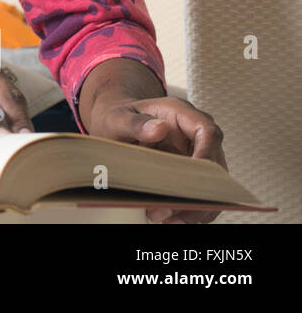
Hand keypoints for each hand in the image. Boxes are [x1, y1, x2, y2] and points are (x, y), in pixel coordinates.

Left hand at [86, 95, 227, 223]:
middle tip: (175, 210)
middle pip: (215, 164)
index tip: (194, 180)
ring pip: (213, 184)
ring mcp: (198, 154)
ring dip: (197, 206)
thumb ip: (135, 122)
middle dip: (200, 192)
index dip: (206, 156)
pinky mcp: (194, 172)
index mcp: (181, 113)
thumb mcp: (118, 118)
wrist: (118, 125)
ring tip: (170, 220)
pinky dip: (192, 209)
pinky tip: (174, 220)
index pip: (208, 132)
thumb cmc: (119, 118)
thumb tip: (159, 128)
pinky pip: (202, 194)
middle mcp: (196, 134)